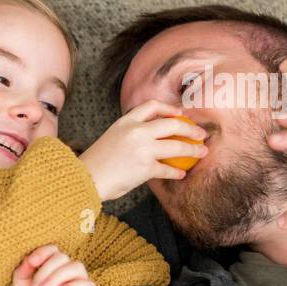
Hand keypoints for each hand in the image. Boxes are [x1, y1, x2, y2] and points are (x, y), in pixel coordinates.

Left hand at [11, 245, 96, 285]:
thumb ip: (21, 275)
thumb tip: (27, 258)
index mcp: (50, 275)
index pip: (53, 252)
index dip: (42, 252)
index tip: (30, 262)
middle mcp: (65, 280)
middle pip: (63, 257)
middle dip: (46, 269)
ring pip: (77, 267)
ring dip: (57, 275)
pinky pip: (88, 285)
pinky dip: (73, 285)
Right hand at [79, 100, 208, 200]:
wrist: (85, 178)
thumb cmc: (96, 162)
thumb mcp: (111, 138)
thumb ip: (130, 133)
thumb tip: (153, 136)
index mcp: (125, 122)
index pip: (151, 106)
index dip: (169, 109)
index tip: (180, 115)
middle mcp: (136, 131)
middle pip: (172, 124)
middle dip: (191, 129)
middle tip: (200, 134)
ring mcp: (142, 149)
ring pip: (177, 146)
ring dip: (193, 150)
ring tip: (201, 153)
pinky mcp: (145, 168)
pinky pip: (168, 169)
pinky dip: (176, 172)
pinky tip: (181, 174)